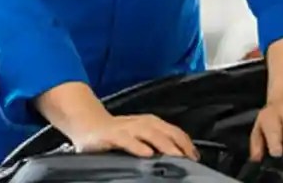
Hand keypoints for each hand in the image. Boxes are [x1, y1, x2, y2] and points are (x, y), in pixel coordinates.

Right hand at [70, 113, 198, 160]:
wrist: (86, 123)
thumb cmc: (116, 133)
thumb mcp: (139, 136)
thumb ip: (156, 144)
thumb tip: (178, 157)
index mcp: (150, 123)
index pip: (174, 131)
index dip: (187, 144)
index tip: (196, 158)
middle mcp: (141, 123)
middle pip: (165, 131)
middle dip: (180, 145)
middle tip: (190, 159)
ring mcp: (126, 128)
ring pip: (149, 133)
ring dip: (164, 144)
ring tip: (175, 156)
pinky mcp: (110, 135)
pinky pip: (126, 140)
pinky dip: (137, 146)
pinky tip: (146, 154)